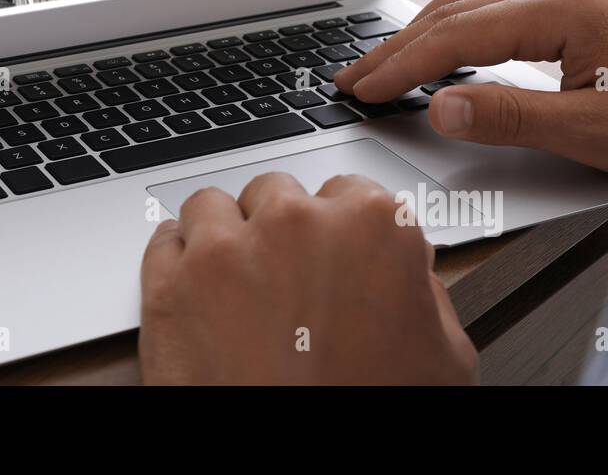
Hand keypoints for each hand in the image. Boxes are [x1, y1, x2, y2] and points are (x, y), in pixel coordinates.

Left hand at [139, 172, 477, 384]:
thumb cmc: (371, 415)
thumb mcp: (444, 357)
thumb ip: (425, 292)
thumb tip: (408, 271)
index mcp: (375, 226)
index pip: (350, 192)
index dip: (340, 228)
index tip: (332, 252)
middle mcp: (297, 222)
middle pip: (278, 194)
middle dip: (280, 230)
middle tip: (286, 284)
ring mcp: (226, 249)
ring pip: (214, 206)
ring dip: (224, 236)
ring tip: (235, 287)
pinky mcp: (169, 284)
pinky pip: (163, 241)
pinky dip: (175, 259)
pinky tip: (195, 288)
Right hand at [333, 0, 607, 177]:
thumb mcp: (596, 131)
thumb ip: (510, 117)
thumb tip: (438, 108)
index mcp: (563, 8)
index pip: (456, 35)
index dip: (401, 65)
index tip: (361, 89)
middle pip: (456, 7)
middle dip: (399, 43)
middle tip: (353, 76)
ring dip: (426, 29)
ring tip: (387, 62)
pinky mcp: (586, 8)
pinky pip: (503, 6)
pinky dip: (460, 26)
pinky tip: (449, 48)